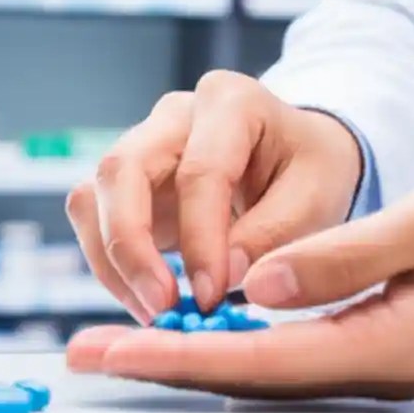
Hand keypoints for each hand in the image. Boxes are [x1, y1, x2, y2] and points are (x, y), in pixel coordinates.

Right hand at [67, 71, 363, 321]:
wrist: (295, 159)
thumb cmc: (309, 170)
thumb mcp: (319, 195)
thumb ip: (276, 233)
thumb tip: (225, 276)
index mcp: (230, 101)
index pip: (199, 171)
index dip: (200, 239)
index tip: (212, 296)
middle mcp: (174, 115)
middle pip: (122, 169)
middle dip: (132, 245)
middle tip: (160, 305)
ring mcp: (142, 145)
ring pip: (95, 195)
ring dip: (113, 261)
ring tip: (155, 311)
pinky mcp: (125, 183)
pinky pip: (94, 220)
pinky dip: (111, 266)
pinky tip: (146, 299)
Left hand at [67, 156, 413, 399]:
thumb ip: (345, 255)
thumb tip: (260, 284)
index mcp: (390, 344)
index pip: (260, 361)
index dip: (177, 358)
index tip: (111, 352)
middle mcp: (377, 364)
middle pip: (250, 375)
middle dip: (164, 364)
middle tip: (87, 354)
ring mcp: (382, 354)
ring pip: (267, 366)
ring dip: (193, 354)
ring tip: (122, 343)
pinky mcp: (384, 333)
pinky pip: (294, 348)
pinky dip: (238, 339)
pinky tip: (204, 326)